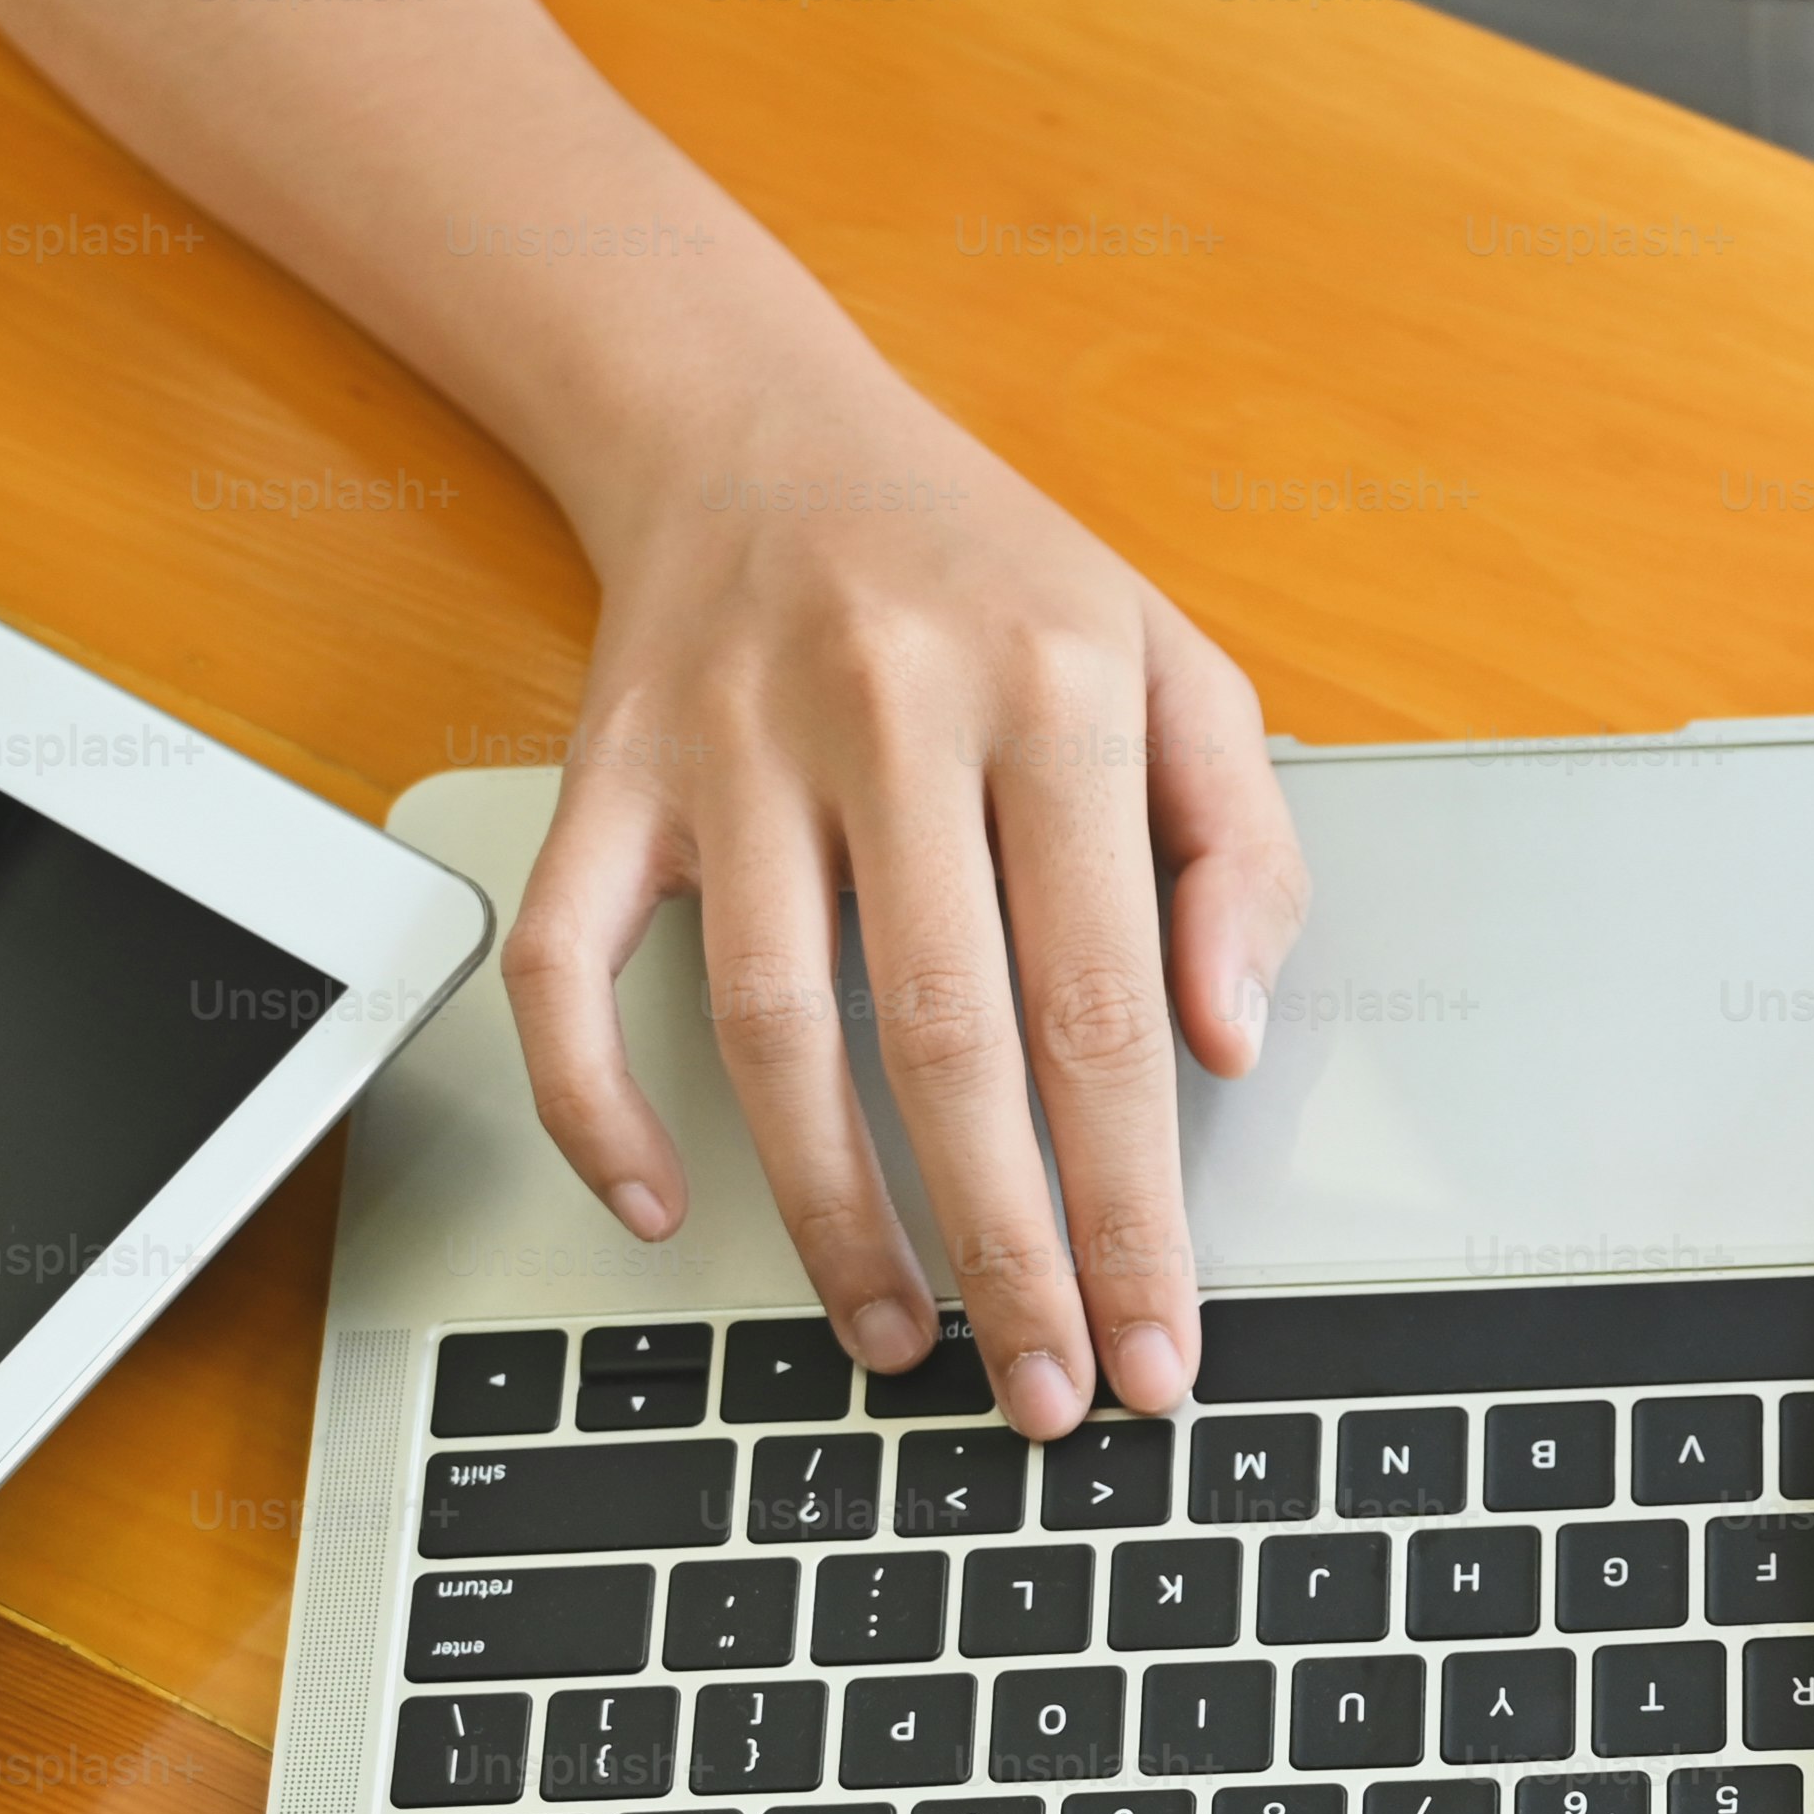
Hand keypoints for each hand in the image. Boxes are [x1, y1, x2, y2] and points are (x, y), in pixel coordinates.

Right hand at [507, 322, 1306, 1437]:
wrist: (755, 423)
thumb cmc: (989, 574)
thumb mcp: (1174, 661)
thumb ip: (1242, 847)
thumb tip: (1226, 1040)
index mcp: (1055, 689)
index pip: (1106, 1003)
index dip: (1133, 1199)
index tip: (1157, 1341)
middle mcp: (889, 714)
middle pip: (947, 1042)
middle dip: (1007, 1249)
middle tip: (1043, 1390)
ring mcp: (730, 751)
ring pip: (773, 1030)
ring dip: (834, 1216)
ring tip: (896, 1341)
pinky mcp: (606, 779)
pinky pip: (571, 971)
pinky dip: (600, 1105)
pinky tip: (662, 1208)